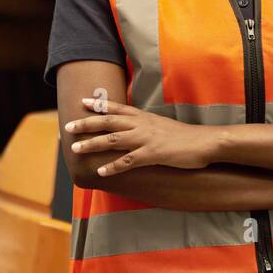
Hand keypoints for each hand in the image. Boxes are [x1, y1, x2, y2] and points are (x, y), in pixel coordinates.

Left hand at [64, 97, 217, 176]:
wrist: (204, 142)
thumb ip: (145, 126)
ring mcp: (146, 139)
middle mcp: (141, 124)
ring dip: (92, 144)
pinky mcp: (153, 154)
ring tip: (76, 149)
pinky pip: (129, 161)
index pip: (117, 107)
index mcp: (143, 116)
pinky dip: (113, 167)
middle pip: (108, 121)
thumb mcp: (161, 125)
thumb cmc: (184, 136)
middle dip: (87, 124)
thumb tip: (132, 129)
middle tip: (68, 126)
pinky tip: (101, 172)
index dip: (98, 104)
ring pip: (113, 140)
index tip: (82, 101)